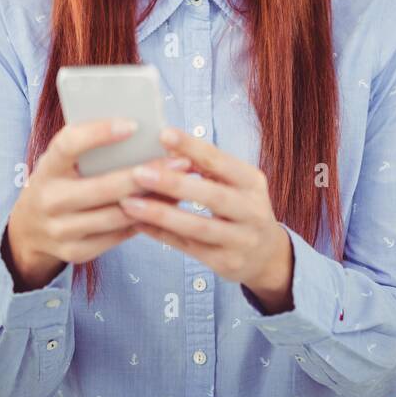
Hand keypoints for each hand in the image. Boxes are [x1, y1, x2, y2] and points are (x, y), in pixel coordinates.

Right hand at [5, 119, 189, 289]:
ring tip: (182, 184)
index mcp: (46, 169)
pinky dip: (146, 220)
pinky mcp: (75, 252)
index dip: (98, 133)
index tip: (132, 125)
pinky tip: (167, 207)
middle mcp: (49, 201)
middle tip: (180, 161)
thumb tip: (142, 129)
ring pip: (117, 215)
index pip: (68, 145)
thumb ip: (89, 149)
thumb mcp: (62, 163)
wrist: (29, 231)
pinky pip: (119, 235)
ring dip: (154, 200)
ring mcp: (60, 230)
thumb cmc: (59, 184)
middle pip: (104, 187)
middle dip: (147, 173)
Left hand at [120, 127, 293, 309]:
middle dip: (174, 184)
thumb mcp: (236, 184)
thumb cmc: (241, 208)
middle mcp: (252, 211)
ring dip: (161, 214)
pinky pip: (188, 247)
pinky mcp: (226, 262)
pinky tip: (137, 223)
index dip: (193, 147)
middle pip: (212, 196)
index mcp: (253, 183)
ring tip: (128, 202)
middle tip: (138, 172)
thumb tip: (167, 148)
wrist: (267, 254)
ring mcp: (241, 239)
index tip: (163, 134)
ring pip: (198, 226)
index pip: (221, 162)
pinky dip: (161, 234)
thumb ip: (207, 169)